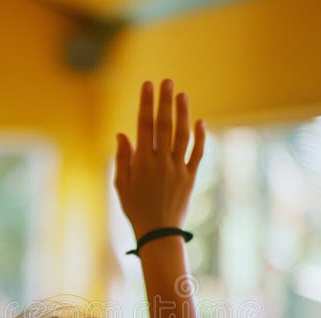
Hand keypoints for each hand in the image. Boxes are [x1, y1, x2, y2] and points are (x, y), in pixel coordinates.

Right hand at [114, 79, 205, 238]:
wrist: (158, 233)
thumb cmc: (135, 209)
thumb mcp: (121, 185)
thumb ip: (122, 158)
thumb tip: (122, 134)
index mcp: (141, 162)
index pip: (144, 125)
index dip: (146, 103)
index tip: (147, 85)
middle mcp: (160, 162)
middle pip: (164, 125)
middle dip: (165, 101)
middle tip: (167, 81)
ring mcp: (177, 169)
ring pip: (182, 135)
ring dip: (183, 113)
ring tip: (182, 95)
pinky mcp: (190, 177)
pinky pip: (197, 153)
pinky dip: (200, 137)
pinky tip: (200, 122)